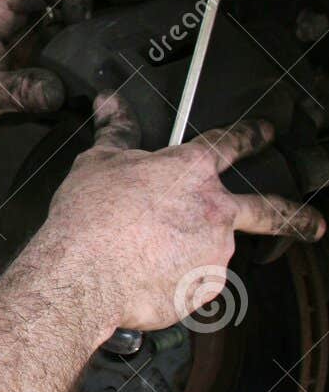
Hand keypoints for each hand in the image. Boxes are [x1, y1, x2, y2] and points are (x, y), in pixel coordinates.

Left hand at [0, 0, 137, 145]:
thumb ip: (18, 92)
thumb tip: (58, 92)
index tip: (88, 9)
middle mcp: (12, 15)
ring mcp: (23, 34)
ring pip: (67, 10)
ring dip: (99, 11)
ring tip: (133, 22)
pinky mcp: (31, 56)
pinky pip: (65, 41)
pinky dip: (89, 43)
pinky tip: (111, 55)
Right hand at [45, 95, 325, 333]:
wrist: (85, 272)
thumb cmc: (91, 216)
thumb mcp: (98, 161)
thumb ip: (115, 131)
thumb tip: (110, 102)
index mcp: (191, 171)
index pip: (230, 143)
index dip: (251, 134)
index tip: (266, 132)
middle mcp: (214, 211)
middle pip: (269, 210)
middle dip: (296, 216)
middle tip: (314, 223)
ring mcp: (214, 253)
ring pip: (212, 251)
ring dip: (192, 253)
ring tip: (148, 257)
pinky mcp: (203, 288)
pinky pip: (192, 283)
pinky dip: (175, 281)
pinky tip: (145, 277)